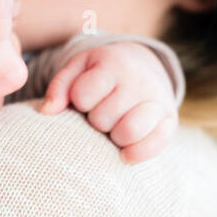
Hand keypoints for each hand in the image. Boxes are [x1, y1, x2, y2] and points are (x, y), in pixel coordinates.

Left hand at [40, 41, 178, 162]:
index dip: (79, 103)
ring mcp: (158, 99)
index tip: (86, 98)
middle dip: (96, 121)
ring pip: (128, 132)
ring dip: (114, 137)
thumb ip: (59, 87)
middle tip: (102, 113)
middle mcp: (139, 79)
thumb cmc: (101, 74)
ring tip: (114, 128)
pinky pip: (154, 145)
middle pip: (103, 118)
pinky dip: (136, 153)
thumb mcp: (78, 69)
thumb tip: (47, 111)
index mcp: (114, 63)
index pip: (83, 96)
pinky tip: (124, 153)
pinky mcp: (170, 120)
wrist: (143, 66)